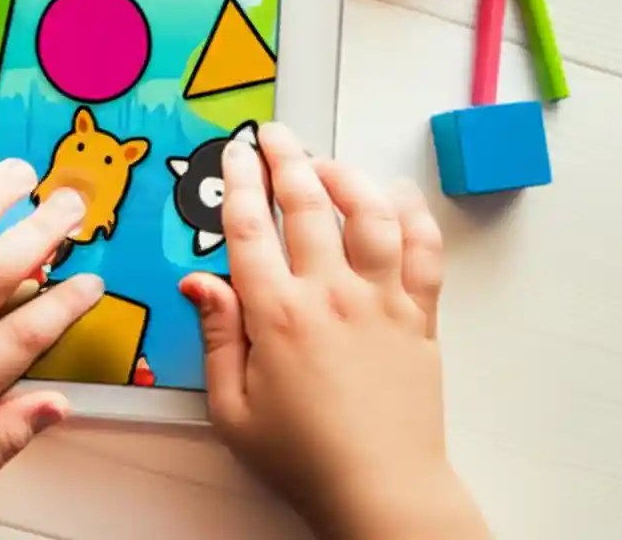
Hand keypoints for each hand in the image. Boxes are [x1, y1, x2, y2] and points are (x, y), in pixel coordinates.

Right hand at [180, 124, 488, 539]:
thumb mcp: (232, 408)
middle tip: (275, 133)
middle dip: (288, 158)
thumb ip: (217, 337)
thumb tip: (197, 281)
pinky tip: (395, 196)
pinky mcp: (419, 315)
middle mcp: (332, 296)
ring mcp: (382, 301)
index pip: (252, 229)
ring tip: (326, 162)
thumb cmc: (302, 455)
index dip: (241, 181)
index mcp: (278, 317)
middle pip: (310, 205)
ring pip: (370, 214)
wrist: (381, 489)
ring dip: (347, 177)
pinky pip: (424, 249)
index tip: (235, 151)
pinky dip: (412, 214)